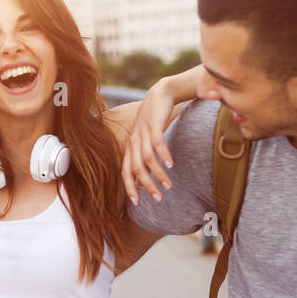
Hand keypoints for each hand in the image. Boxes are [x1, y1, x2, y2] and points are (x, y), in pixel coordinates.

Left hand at [122, 65, 201, 205]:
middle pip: (135, 169)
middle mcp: (133, 142)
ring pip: (147, 159)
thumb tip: (144, 179)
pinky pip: (157, 143)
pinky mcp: (153, 125)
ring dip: (158, 174)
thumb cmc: (154, 120)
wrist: (160, 94)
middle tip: (158, 199)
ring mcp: (142, 133)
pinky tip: (171, 165)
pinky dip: (163, 156)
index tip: (137, 203)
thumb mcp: (146, 140)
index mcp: (129, 147)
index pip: (125, 172)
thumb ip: (144, 158)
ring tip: (169, 186)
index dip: (129, 187)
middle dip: (147, 186)